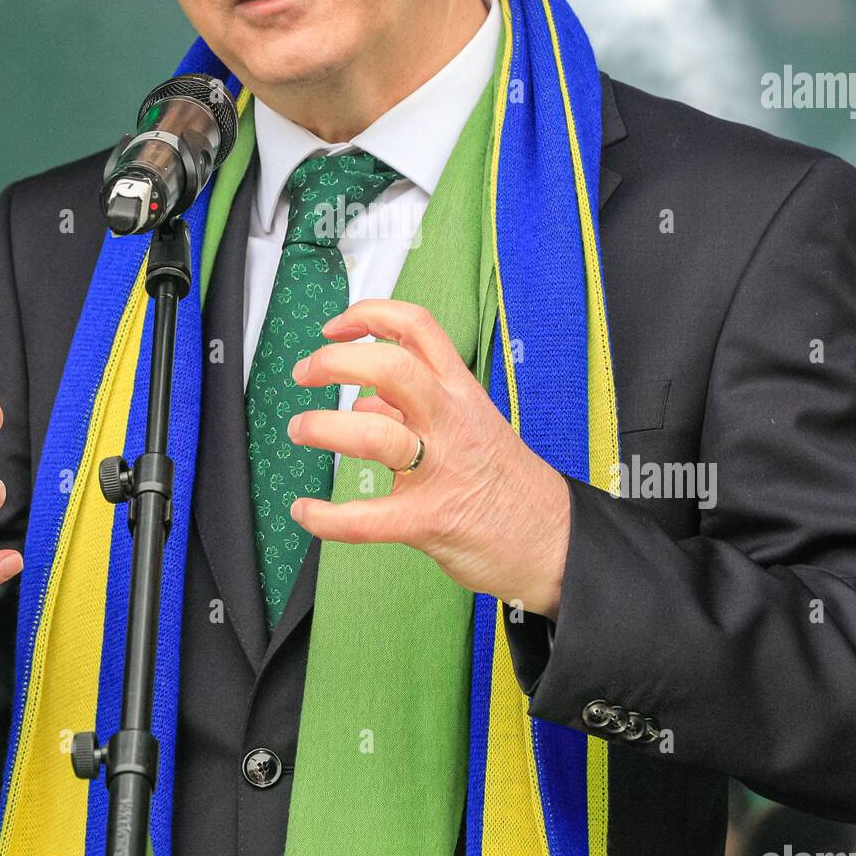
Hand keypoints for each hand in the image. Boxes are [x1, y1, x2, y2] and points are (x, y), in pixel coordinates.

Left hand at [286, 300, 571, 619]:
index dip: (368, 316)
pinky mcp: (429, 519)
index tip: (334, 328)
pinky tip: (305, 513)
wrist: (552, 540)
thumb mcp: (469, 424)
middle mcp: (450, 420)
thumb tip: (364, 400)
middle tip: (306, 374)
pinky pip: (367, 518)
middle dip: (335, 362)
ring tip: (302, 430)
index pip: (416, 328)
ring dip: (323, 428)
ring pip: (373, 434)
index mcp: (459, 391)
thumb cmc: (506, 481)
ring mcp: (441, 469)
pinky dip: (326, 516)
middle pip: (390, 367)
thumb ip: (415, 407)